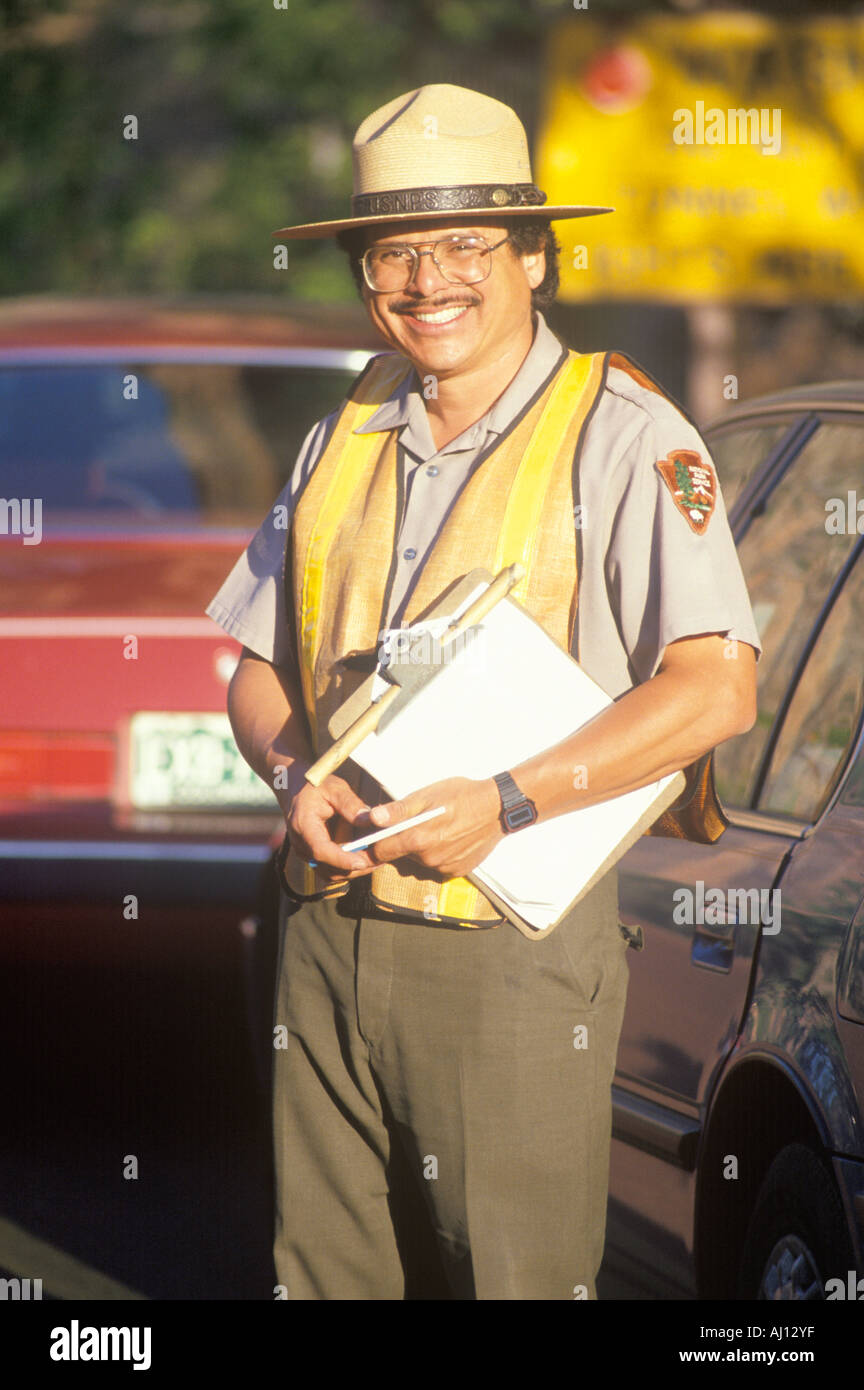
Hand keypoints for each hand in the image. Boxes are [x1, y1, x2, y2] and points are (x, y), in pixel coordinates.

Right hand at [285, 774, 376, 884]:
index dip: (342, 859)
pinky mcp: (311, 856)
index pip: (321, 850)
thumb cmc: (315, 785)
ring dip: (353, 871)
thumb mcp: (334, 788)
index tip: (363, 861)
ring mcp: (305, 852)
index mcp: (303, 825)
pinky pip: (329, 869)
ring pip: (330, 873)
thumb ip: (350, 804)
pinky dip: (347, 868)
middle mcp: (301, 844)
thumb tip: (370, 818)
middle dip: (354, 868)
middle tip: (379, 860)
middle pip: (327, 867)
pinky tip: (364, 858)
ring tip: (376, 860)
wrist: (294, 788)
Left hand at [362, 776, 502, 878]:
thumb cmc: (462, 796)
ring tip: (438, 828)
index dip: (374, 844)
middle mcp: (428, 859)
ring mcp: (443, 867)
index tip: (374, 837)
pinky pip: (437, 865)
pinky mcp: (456, 871)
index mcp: (418, 839)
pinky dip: (439, 854)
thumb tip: (372, 817)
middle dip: (402, 842)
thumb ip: (398, 810)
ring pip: (420, 861)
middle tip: (416, 823)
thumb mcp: (427, 796)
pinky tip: (450, 839)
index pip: (381, 851)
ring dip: (421, 848)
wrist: (497, 808)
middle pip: (401, 855)